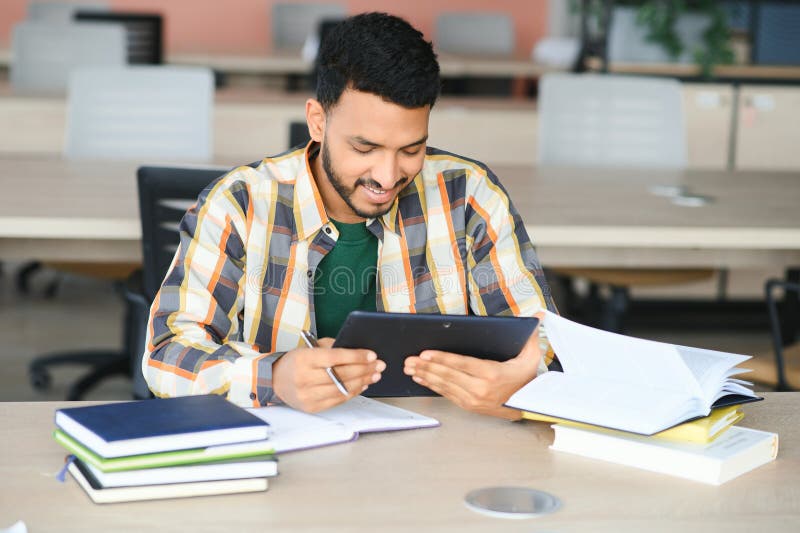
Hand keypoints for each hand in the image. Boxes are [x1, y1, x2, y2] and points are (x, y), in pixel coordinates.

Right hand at [273, 337, 384, 412]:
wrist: (276, 381)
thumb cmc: (297, 361)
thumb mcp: (309, 347)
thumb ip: (331, 347)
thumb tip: (358, 351)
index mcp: (304, 359)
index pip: (334, 357)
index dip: (355, 356)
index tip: (371, 355)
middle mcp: (304, 378)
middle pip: (341, 374)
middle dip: (364, 369)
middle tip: (379, 365)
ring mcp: (308, 395)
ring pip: (341, 389)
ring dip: (362, 381)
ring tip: (375, 375)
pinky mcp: (312, 407)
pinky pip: (338, 400)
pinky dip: (353, 392)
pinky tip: (362, 384)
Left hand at [403, 313, 543, 419]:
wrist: (529, 406)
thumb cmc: (527, 378)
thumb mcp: (532, 356)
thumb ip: (532, 336)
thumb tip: (539, 315)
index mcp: (492, 374)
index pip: (462, 364)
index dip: (442, 359)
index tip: (426, 353)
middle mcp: (481, 389)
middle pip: (448, 375)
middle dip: (426, 366)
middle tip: (409, 359)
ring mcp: (474, 399)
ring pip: (444, 386)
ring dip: (425, 376)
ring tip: (410, 368)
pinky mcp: (469, 406)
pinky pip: (447, 394)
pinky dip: (432, 386)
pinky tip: (422, 379)